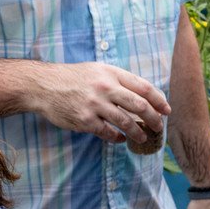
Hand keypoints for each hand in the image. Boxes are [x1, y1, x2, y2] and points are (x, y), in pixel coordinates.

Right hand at [31, 62, 170, 144]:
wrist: (43, 86)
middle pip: (139, 105)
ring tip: (143, 137)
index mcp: (111, 73)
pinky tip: (121, 139)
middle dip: (154, 118)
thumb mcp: (97, 70)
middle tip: (159, 127)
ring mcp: (95, 104)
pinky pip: (108, 133)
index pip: (143, 87)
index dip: (159, 100)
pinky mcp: (85, 120)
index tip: (166, 110)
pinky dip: (118, 138)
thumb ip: (118, 80)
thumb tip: (142, 95)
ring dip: (138, 132)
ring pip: (126, 122)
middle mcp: (105, 87)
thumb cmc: (72, 78)